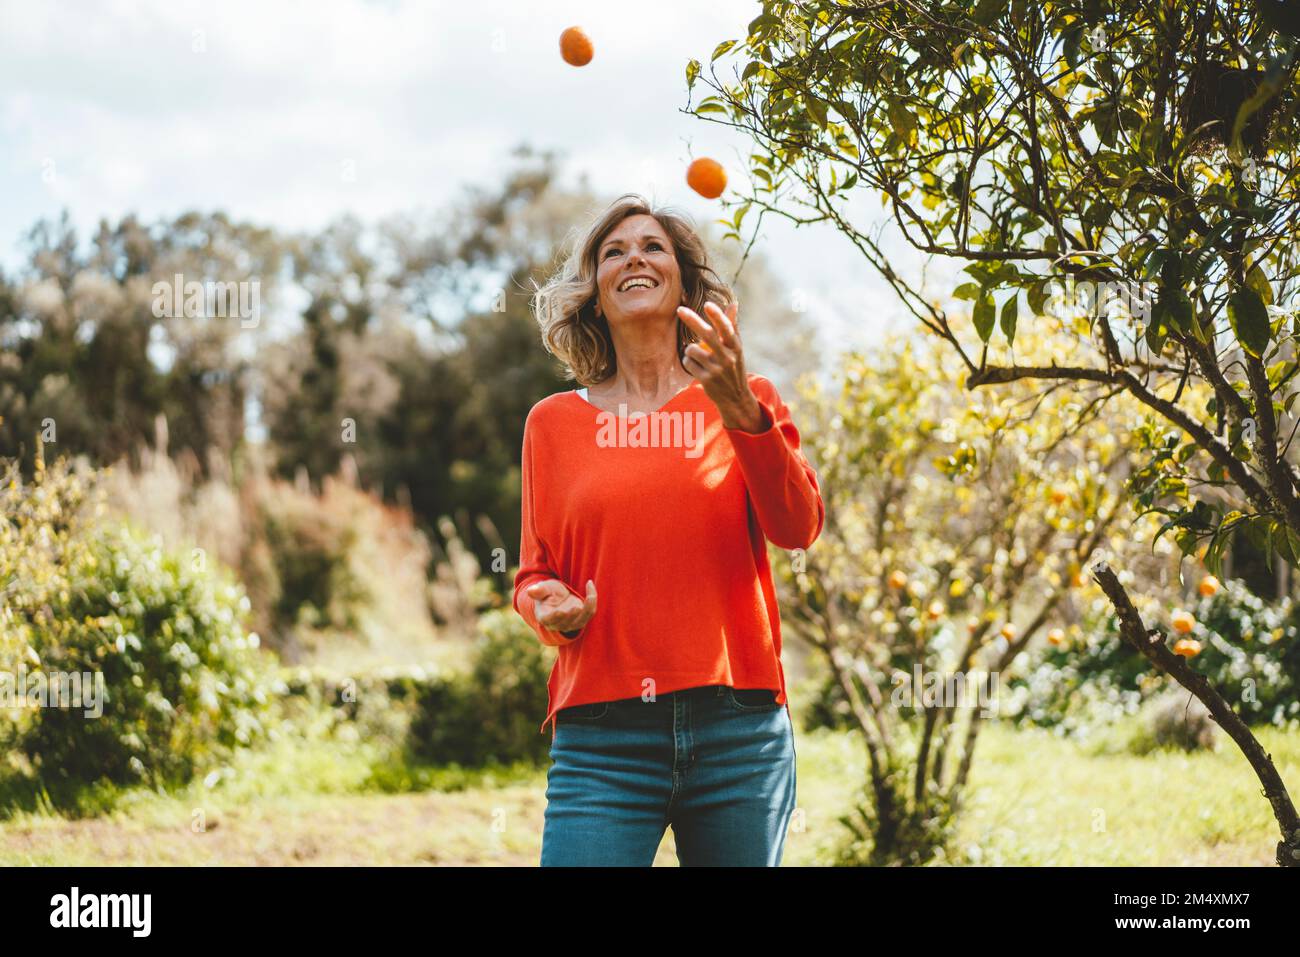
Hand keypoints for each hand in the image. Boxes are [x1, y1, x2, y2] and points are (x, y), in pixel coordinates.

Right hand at [526, 579, 596, 634]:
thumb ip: (538, 591)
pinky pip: (589, 612)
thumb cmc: (547, 593)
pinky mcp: (582, 619)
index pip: (549, 620)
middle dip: (572, 615)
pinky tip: (589, 584)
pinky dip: (592, 600)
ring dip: (586, 609)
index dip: (555, 617)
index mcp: (544, 616)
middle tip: (576, 606)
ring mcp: (571, 624)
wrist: (557, 597)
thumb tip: (530, 591)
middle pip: (566, 622)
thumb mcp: (543, 589)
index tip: (560, 611)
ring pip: (580, 620)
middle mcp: (557, 623)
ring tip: (590, 596)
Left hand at [678, 301, 767, 432]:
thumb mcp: (736, 348)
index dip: (717, 316)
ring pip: (692, 349)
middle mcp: (728, 357)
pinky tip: (698, 368)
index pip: (726, 329)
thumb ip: (732, 326)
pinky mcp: (706, 380)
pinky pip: (689, 363)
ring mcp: (717, 369)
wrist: (736, 397)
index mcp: (735, 347)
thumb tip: (733, 303)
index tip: (708, 304)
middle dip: (692, 320)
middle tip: (679, 309)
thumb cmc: (734, 366)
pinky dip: (689, 363)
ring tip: (699, 357)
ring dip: (690, 350)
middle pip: (707, 335)